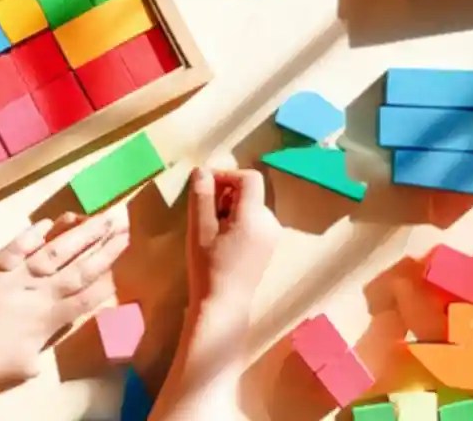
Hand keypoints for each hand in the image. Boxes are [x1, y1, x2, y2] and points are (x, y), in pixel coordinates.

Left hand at [0, 211, 130, 392]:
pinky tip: (49, 221)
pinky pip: (16, 247)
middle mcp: (39, 292)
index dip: (107, 274)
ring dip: (78, 234)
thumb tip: (45, 341)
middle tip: (122, 224)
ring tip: (98, 217)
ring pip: (54, 252)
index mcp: (50, 318)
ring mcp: (16, 276)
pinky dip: (32, 234)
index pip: (87, 294)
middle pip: (78, 267)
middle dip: (103, 246)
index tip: (124, 254)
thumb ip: (41, 347)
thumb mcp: (27, 363)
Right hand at [185, 168, 280, 310]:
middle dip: (225, 194)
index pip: (249, 178)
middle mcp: (270, 223)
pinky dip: (237, 219)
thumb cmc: (208, 266)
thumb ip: (201, 196)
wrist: (223, 304)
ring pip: (250, 205)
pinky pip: (254, 219)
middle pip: (249, 192)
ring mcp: (272, 235)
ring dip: (229, 207)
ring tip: (211, 229)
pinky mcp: (269, 245)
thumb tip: (201, 170)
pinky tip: (223, 239)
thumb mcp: (199, 229)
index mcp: (255, 217)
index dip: (226, 175)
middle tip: (204, 214)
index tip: (205, 187)